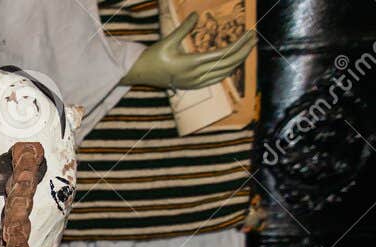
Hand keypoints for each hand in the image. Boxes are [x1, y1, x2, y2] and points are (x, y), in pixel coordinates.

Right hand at [122, 14, 256, 90]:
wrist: (139, 74)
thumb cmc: (152, 57)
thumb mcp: (167, 40)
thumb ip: (184, 28)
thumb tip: (195, 14)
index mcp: (190, 64)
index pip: (222, 55)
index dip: (238, 45)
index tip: (249, 35)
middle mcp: (194, 76)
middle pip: (227, 65)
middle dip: (243, 52)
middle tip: (254, 39)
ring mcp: (194, 83)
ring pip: (223, 74)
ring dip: (238, 62)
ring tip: (247, 50)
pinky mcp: (192, 85)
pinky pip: (215, 79)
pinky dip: (227, 71)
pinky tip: (233, 63)